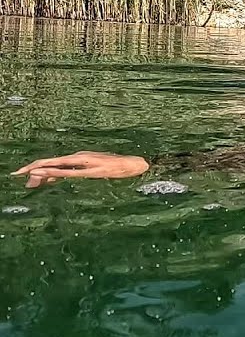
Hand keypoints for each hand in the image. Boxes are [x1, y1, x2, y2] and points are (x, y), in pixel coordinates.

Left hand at [11, 151, 149, 187]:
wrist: (136, 164)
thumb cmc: (118, 167)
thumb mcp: (96, 169)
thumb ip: (81, 172)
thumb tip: (64, 179)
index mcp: (80, 157)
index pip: (54, 162)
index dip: (37, 166)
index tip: (22, 172)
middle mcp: (80, 157)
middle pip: (51, 162)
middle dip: (33, 168)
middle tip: (17, 174)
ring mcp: (85, 162)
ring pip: (58, 165)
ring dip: (41, 170)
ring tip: (26, 174)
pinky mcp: (91, 169)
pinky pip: (71, 171)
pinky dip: (57, 172)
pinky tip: (48, 174)